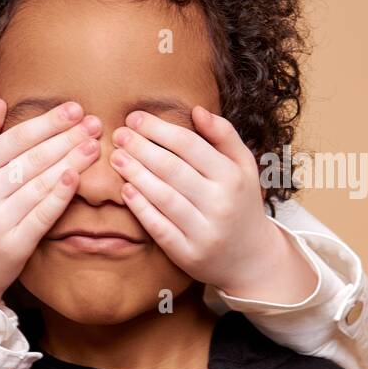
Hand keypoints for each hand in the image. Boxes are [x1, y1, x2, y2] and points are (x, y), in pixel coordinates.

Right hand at [0, 100, 101, 305]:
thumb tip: (0, 103)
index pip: (16, 138)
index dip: (49, 122)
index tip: (75, 109)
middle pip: (33, 158)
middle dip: (68, 138)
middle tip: (96, 123)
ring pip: (42, 183)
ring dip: (72, 162)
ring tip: (95, 145)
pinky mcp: (14, 244)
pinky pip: (43, 214)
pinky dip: (61, 194)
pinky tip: (78, 177)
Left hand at [109, 106, 315, 302]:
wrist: (251, 258)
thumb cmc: (241, 202)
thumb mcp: (244, 166)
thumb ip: (224, 136)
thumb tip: (197, 110)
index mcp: (233, 177)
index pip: (189, 145)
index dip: (158, 129)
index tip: (134, 117)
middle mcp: (220, 203)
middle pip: (172, 168)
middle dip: (141, 148)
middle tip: (118, 134)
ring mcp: (204, 231)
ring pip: (163, 197)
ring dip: (135, 174)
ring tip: (116, 157)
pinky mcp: (188, 254)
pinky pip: (159, 227)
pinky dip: (140, 207)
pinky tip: (125, 190)